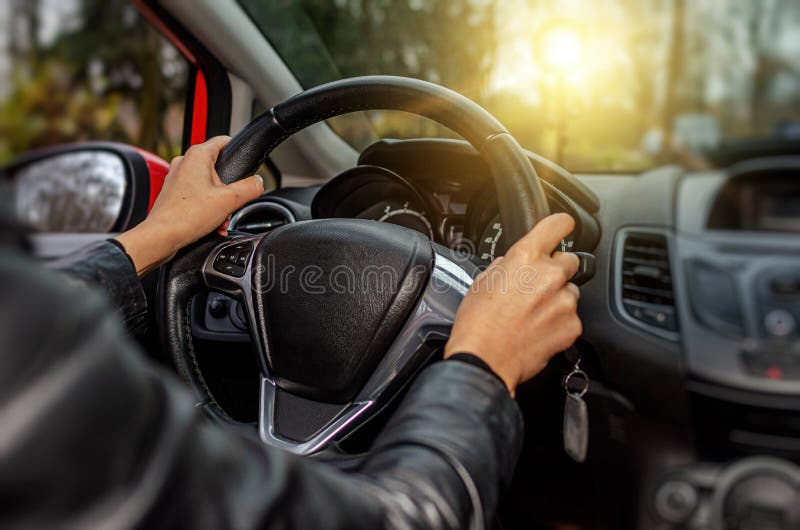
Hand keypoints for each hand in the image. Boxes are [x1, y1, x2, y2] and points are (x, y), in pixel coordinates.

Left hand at [115, 136, 263, 275]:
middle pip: (218, 168)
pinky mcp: (173, 193)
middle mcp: (184, 162)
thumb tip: (258, 183)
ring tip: (221, 219)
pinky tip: (212, 224)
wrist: (161, 237)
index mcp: (197, 155)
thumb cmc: (186, 216)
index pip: (223, 141)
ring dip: (219, 202)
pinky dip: (207, 208)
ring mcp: (177, 178)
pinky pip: (197, 196)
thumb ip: (249, 188)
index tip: (246, 164)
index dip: (237, 151)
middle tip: (231, 204)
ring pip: (208, 185)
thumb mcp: (229, 200)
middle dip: (229, 189)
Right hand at [444, 213, 581, 395]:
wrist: (485, 360)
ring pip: (571, 291)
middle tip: (536, 289)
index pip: (558, 224)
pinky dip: (559, 323)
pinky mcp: (573, 325)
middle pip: (570, 260)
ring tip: (533, 316)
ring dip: (557, 299)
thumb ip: (505, 265)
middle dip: (556, 271)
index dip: (561, 225)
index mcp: (526, 257)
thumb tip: (512, 264)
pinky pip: (572, 317)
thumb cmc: (477, 323)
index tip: (563, 228)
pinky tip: (538, 331)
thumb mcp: (482, 281)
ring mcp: (564, 300)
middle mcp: (550, 274)